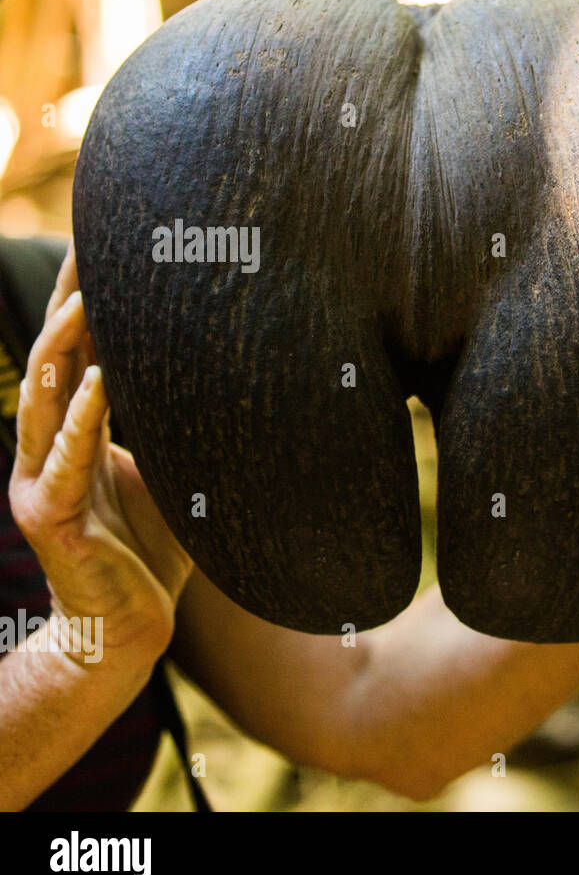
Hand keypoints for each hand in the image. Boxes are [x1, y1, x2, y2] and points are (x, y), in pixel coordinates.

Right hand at [8, 246, 191, 665]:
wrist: (127, 630)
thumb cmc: (152, 552)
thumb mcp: (172, 476)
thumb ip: (183, 430)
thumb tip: (244, 382)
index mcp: (73, 434)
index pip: (75, 353)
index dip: (83, 300)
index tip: (106, 245)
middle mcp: (46, 447)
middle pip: (53, 357)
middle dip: (68, 301)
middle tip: (90, 244)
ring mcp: (39, 479)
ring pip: (46, 397)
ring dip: (68, 344)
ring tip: (90, 296)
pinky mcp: (47, 516)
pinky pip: (64, 458)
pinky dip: (84, 417)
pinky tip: (100, 380)